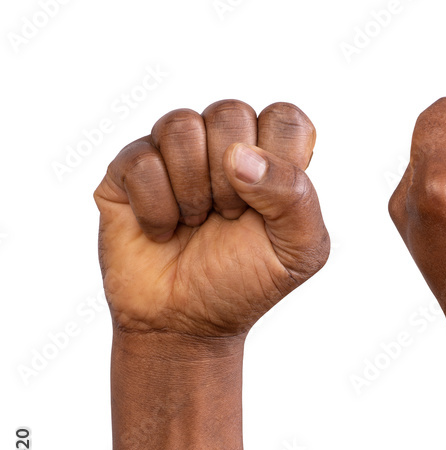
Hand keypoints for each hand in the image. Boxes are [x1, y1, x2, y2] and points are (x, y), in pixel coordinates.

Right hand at [95, 99, 329, 337]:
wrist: (187, 323)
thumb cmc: (247, 282)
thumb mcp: (299, 251)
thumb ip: (296, 197)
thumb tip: (240, 156)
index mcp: (273, 158)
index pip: (285, 117)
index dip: (278, 158)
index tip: (268, 205)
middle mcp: (224, 145)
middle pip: (231, 112)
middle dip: (232, 179)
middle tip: (230, 218)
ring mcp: (174, 154)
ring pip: (181, 125)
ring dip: (193, 190)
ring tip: (196, 223)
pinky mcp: (128, 170)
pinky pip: (141, 159)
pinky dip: (157, 208)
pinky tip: (164, 231)